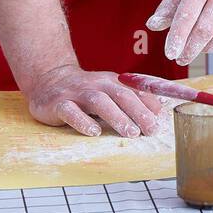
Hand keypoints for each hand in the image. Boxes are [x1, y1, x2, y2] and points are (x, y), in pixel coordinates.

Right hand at [24, 64, 163, 137]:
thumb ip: (131, 100)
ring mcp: (78, 93)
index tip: (162, 120)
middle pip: (122, 96)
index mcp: (113, 82)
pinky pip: (71, 111)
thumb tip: (158, 114)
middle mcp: (98, 85)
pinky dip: (83, 121)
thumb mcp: (110, 91)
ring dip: (117, 117)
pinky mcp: (59, 103)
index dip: (150, 105)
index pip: (135, 91)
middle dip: (139, 112)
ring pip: (100, 102)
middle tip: (151, 129)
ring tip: (130, 132)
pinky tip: (94, 132)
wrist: (49, 79)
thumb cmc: (86, 90)